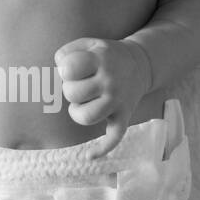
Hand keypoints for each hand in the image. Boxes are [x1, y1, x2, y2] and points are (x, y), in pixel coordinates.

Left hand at [54, 37, 152, 156]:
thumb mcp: (89, 43)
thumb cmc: (106, 56)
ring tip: (82, 104)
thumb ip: (67, 52)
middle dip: (70, 89)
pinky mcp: (124, 116)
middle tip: (81, 84)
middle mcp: (110, 82)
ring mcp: (118, 101)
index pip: (68, 69)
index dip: (64, 70)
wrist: (141, 64)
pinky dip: (102, 149)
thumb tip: (58, 68)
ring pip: (85, 117)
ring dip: (77, 111)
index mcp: (100, 60)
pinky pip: (114, 137)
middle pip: (72, 94)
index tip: (73, 68)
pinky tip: (89, 156)